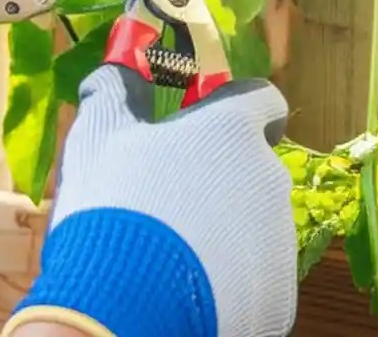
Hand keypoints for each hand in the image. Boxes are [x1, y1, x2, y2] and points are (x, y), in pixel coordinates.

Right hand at [2, 65, 296, 336]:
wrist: (122, 309)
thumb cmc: (112, 209)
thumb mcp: (98, 138)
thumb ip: (113, 92)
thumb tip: (116, 69)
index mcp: (232, 132)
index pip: (264, 100)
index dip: (237, 109)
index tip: (208, 127)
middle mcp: (269, 180)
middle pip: (254, 170)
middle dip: (222, 181)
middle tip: (171, 203)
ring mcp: (279, 241)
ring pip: (257, 226)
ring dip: (226, 232)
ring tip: (172, 255)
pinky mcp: (279, 296)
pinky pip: (257, 278)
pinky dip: (231, 282)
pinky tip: (188, 290)